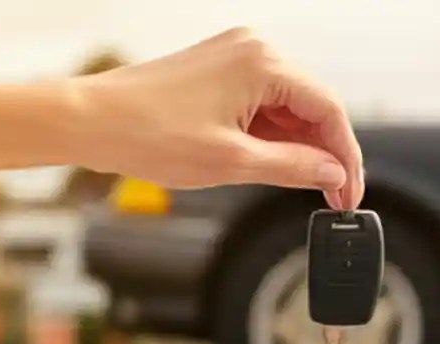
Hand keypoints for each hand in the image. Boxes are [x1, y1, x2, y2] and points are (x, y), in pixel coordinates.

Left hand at [65, 27, 363, 209]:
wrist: (89, 121)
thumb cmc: (148, 135)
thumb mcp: (232, 162)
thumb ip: (293, 167)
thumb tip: (332, 175)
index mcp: (262, 62)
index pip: (328, 109)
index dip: (346, 157)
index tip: (349, 193)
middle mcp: (252, 50)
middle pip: (312, 105)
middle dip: (326, 153)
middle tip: (334, 197)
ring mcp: (233, 58)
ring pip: (288, 107)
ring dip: (300, 147)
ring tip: (306, 187)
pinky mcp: (217, 72)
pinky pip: (262, 104)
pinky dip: (273, 135)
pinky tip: (277, 164)